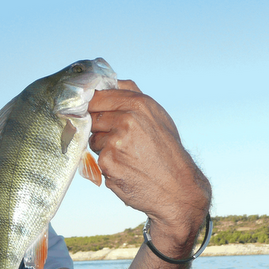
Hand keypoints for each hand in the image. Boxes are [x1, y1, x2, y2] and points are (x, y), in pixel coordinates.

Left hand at [88, 80, 210, 252]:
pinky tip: (124, 168)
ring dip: (101, 146)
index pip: (97, 95)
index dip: (90, 104)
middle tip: (117, 139)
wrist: (178, 188)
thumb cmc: (165, 150)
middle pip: (91, 116)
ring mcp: (116, 141)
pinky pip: (95, 157)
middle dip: (98, 127)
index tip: (90, 111)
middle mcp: (127, 119)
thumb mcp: (157, 115)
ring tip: (126, 155)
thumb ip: (132, 96)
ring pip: (92, 138)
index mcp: (139, 103)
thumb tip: (109, 80)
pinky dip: (106, 163)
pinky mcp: (108, 161)